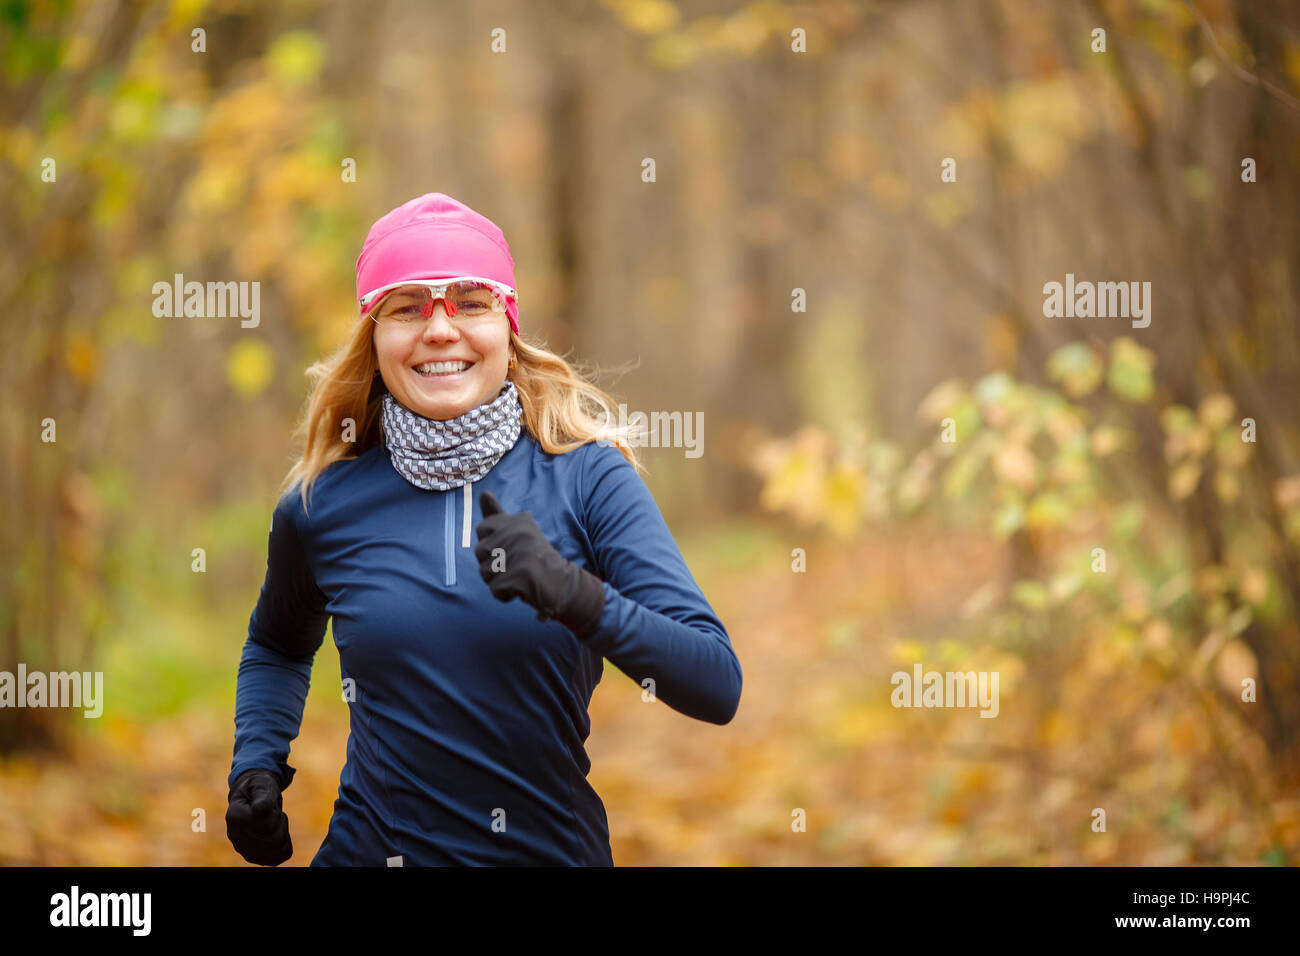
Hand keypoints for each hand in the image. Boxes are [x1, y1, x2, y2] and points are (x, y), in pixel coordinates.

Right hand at [226, 768, 292, 865]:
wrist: (252, 797)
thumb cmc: (258, 788)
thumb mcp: (261, 785)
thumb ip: (262, 796)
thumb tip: (259, 810)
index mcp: (234, 816)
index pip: (266, 824)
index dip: (274, 814)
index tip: (269, 806)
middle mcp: (235, 836)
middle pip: (273, 839)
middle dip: (281, 824)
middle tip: (276, 813)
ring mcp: (242, 848)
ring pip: (275, 851)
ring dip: (283, 834)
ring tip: (276, 823)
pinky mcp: (251, 856)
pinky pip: (275, 860)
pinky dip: (284, 847)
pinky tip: (280, 835)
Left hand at [474, 490, 605, 637]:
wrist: (562, 585)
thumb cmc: (536, 559)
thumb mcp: (519, 533)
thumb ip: (498, 516)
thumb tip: (483, 493)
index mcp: (519, 521)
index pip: (482, 527)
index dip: (491, 542)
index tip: (510, 546)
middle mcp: (520, 534)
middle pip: (479, 552)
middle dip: (491, 563)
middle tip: (516, 564)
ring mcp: (521, 555)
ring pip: (484, 572)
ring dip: (497, 580)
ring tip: (518, 576)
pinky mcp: (522, 576)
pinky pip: (495, 590)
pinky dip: (504, 595)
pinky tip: (521, 589)